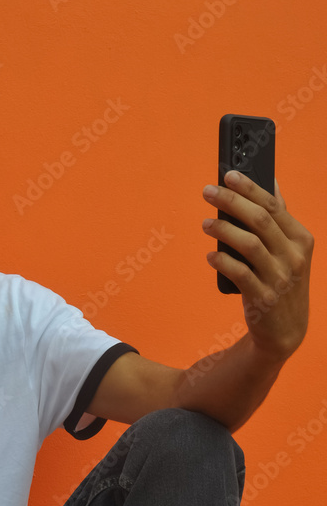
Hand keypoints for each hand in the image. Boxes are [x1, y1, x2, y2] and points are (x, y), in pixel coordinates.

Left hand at [202, 171, 313, 361]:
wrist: (285, 331)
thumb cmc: (281, 281)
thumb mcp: (290, 251)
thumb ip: (280, 219)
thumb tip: (272, 183)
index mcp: (301, 239)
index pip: (274, 206)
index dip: (250, 188)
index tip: (228, 174)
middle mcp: (294, 256)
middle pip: (260, 220)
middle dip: (231, 201)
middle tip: (207, 191)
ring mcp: (280, 278)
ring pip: (249, 244)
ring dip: (223, 230)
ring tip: (205, 224)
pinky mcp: (264, 298)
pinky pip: (240, 274)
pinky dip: (223, 262)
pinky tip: (211, 256)